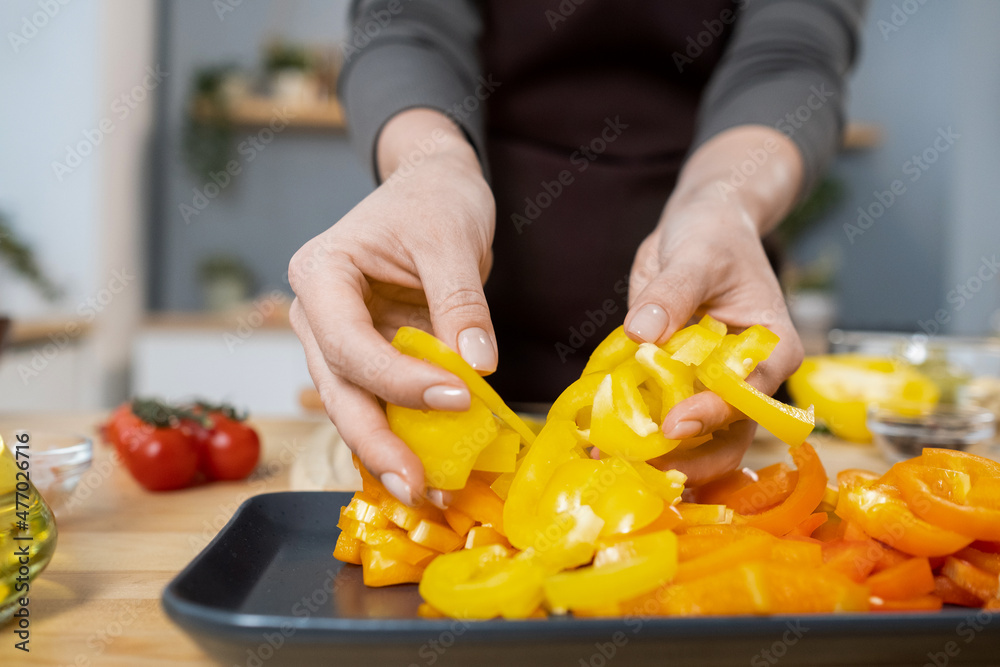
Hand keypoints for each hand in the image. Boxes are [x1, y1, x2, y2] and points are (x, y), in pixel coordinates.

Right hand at [288, 110, 496, 506]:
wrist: (430, 187)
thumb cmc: (433, 200)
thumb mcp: (451, 238)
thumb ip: (460, 301)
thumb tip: (476, 366)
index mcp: (320, 275)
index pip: (349, 343)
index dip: (399, 379)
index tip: (458, 395)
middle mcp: (316, 315)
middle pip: (338, 391)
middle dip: (378, 443)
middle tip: (419, 487)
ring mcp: (337, 341)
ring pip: (353, 407)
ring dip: (389, 450)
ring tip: (428, 492)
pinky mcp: (367, 358)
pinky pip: (380, 402)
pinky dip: (404, 433)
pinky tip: (430, 468)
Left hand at [624, 126, 805, 484]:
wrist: (700, 228)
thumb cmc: (714, 236)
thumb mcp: (696, 256)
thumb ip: (672, 294)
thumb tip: (642, 332)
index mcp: (771, 346)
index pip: (752, 391)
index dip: (717, 412)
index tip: (676, 424)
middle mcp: (747, 376)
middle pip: (729, 434)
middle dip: (688, 457)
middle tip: (640, 464)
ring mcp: (710, 384)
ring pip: (695, 438)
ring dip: (657, 455)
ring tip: (610, 459)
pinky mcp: (676, 383)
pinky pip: (658, 414)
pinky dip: (633, 429)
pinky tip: (597, 440)